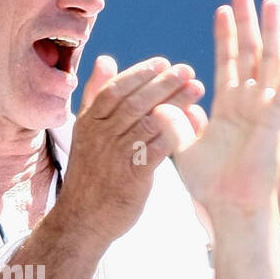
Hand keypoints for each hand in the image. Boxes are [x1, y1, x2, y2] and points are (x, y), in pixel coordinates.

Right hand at [59, 53, 206, 247]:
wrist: (83, 220)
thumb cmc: (90, 174)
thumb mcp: (85, 132)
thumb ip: (95, 95)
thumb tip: (106, 58)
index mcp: (89, 123)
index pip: (114, 89)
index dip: (140, 73)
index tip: (163, 62)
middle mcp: (100, 136)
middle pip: (134, 102)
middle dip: (163, 83)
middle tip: (187, 70)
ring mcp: (115, 156)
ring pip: (149, 121)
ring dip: (176, 103)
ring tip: (197, 89)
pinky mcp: (132, 176)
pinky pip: (157, 148)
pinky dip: (176, 132)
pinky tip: (193, 121)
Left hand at [175, 0, 279, 216]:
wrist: (229, 208)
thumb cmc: (210, 186)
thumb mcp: (183, 150)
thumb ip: (173, 125)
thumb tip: (155, 105)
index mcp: (229, 108)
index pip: (228, 62)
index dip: (226, 36)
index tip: (222, 9)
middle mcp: (250, 103)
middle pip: (252, 54)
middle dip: (249, 23)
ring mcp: (265, 109)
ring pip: (272, 62)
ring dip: (272, 32)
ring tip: (272, 1)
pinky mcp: (276, 120)